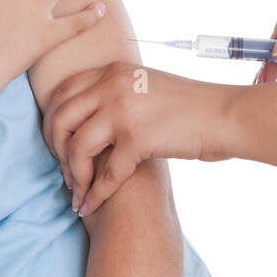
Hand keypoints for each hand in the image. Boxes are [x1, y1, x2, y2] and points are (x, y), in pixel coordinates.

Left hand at [41, 61, 232, 214]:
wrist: (224, 114)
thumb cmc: (189, 106)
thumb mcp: (143, 84)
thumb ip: (115, 91)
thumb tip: (87, 115)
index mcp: (111, 71)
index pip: (63, 93)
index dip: (52, 122)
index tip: (56, 144)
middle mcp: (111, 85)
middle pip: (61, 118)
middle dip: (55, 149)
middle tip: (62, 171)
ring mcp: (122, 111)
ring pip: (77, 147)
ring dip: (73, 175)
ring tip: (76, 192)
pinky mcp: (137, 138)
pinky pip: (106, 174)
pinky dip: (94, 194)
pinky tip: (90, 206)